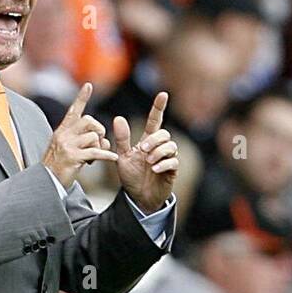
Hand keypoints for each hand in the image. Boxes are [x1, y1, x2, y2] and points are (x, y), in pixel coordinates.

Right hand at [41, 81, 117, 188]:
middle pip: (89, 121)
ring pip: (93, 137)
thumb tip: (102, 140)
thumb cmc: (57, 168)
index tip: (89, 86)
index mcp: (62, 131)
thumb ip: (81, 141)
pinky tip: (113, 158)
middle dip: (99, 130)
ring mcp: (67, 146)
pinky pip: (95, 152)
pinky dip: (107, 155)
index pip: (73, 110)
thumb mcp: (65, 149)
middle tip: (100, 141)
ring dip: (100, 147)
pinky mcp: (72, 157)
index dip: (82, 98)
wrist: (45, 184)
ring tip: (95, 158)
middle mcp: (64, 135)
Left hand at [113, 92, 178, 213]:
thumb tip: (118, 118)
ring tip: (148, 162)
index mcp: (148, 141)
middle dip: (155, 140)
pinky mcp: (172, 171)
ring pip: (170, 146)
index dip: (158, 107)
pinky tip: (154, 170)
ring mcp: (167, 159)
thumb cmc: (131, 177)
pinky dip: (163, 164)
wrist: (137, 198)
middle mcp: (159, 148)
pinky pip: (173, 162)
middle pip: (164, 133)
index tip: (162, 94)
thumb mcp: (122, 157)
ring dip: (158, 152)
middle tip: (143, 150)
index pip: (155, 120)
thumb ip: (122, 139)